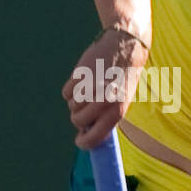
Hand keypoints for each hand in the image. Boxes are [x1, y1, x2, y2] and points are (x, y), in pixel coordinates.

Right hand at [61, 27, 149, 149]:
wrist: (124, 48)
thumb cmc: (123, 78)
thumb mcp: (122, 101)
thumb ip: (106, 118)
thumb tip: (89, 133)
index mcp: (116, 111)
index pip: (94, 137)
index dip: (84, 143)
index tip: (79, 142)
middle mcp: (103, 101)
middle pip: (77, 121)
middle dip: (78, 118)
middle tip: (84, 109)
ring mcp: (89, 88)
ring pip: (71, 106)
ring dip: (76, 101)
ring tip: (89, 89)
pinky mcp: (78, 76)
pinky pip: (66, 92)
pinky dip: (71, 89)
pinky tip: (82, 81)